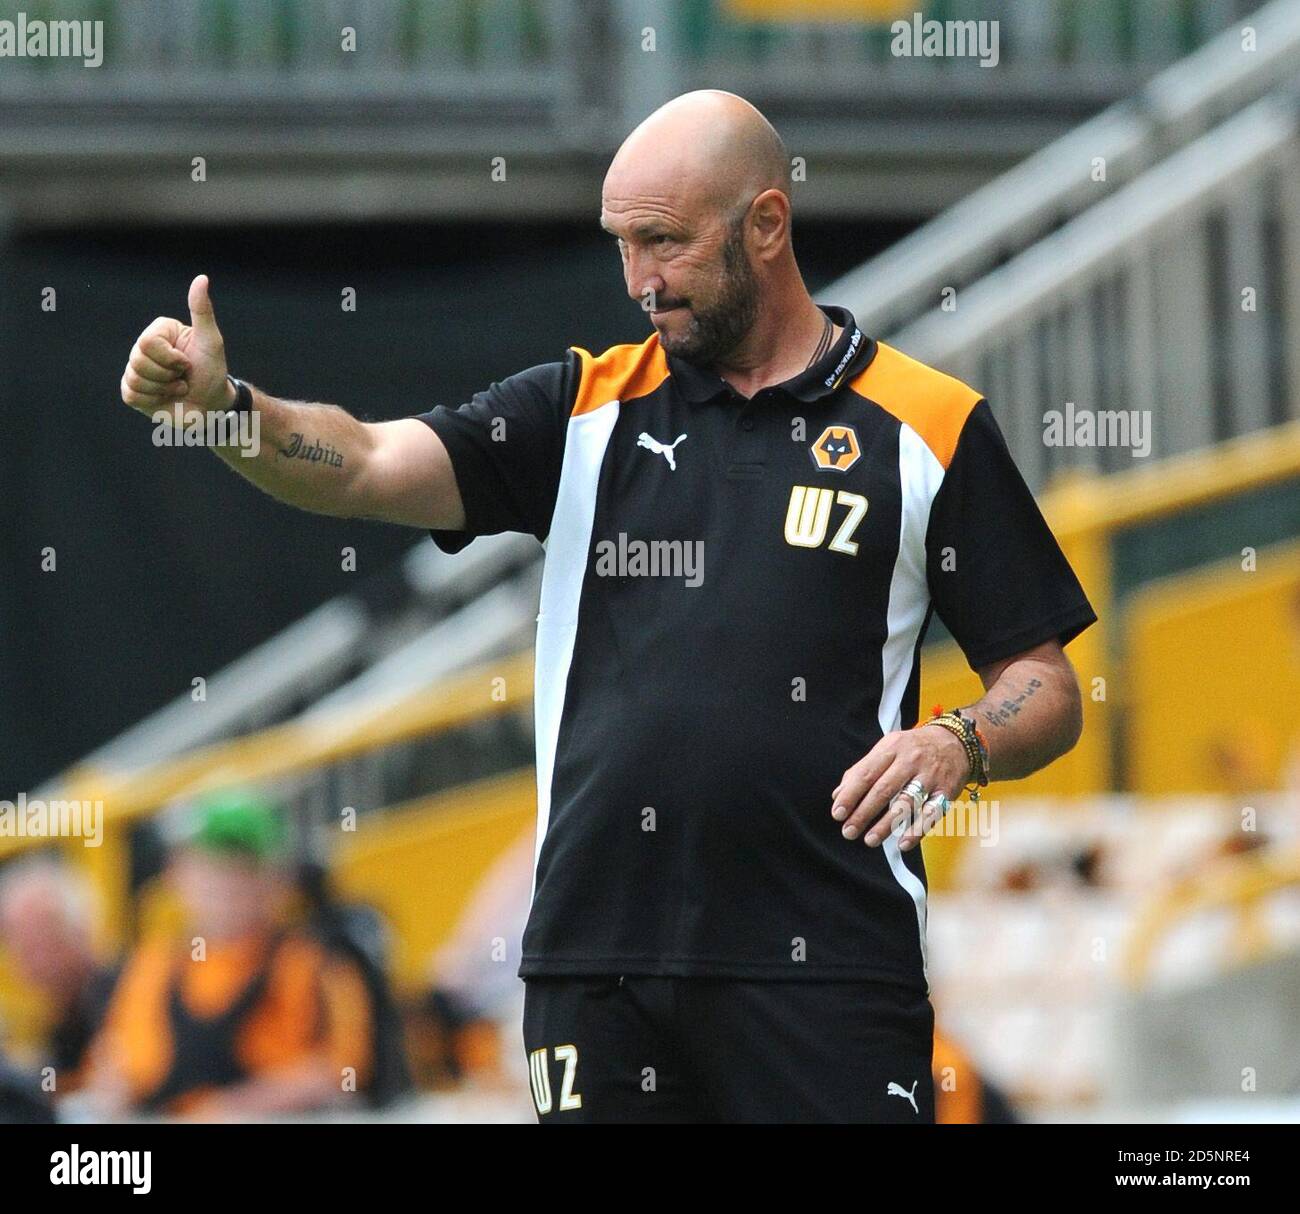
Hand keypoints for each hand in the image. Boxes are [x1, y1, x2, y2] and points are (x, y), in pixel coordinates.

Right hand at [120, 274, 231, 419]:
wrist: (210, 403)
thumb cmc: (212, 370)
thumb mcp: (211, 340)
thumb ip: (202, 310)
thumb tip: (201, 278)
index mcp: (158, 331)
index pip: (148, 343)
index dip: (171, 359)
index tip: (187, 362)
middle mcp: (142, 347)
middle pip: (138, 361)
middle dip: (168, 375)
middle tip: (182, 376)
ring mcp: (134, 368)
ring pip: (135, 379)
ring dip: (163, 389)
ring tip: (176, 386)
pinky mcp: (131, 390)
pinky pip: (131, 394)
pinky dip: (153, 400)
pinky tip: (165, 397)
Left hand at [831, 725, 969, 851]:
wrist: (955, 742)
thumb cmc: (913, 748)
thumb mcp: (887, 749)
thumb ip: (862, 770)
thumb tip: (838, 794)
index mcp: (892, 748)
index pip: (866, 773)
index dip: (850, 795)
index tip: (838, 813)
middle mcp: (911, 760)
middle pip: (884, 789)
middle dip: (864, 813)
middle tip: (849, 831)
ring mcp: (930, 776)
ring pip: (906, 803)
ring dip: (886, 824)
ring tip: (870, 839)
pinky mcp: (946, 792)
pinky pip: (931, 814)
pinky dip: (917, 830)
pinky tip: (903, 843)